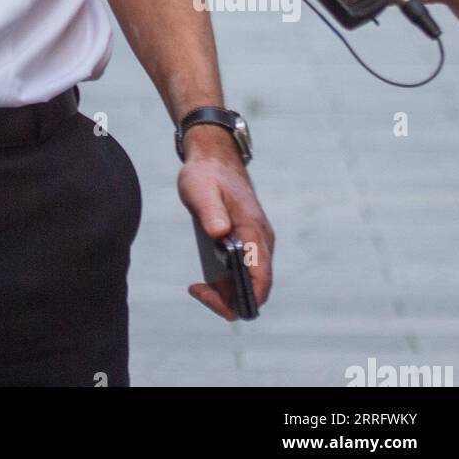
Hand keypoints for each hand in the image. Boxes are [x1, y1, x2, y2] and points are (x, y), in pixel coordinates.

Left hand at [178, 132, 273, 320]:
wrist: (215, 158)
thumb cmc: (207, 174)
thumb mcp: (201, 190)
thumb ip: (211, 211)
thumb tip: (219, 234)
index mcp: (254, 232)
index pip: (260, 280)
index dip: (240, 298)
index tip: (207, 292)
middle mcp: (262, 242)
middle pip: (257, 289)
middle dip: (229, 299)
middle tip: (197, 289)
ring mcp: (257, 244)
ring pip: (251, 284)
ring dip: (227, 292)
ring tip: (198, 285)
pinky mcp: (248, 244)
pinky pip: (244, 274)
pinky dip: (227, 283)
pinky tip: (205, 277)